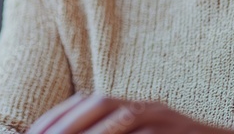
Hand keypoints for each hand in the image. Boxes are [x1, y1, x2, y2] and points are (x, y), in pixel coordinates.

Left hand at [26, 92, 233, 133]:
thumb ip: (109, 133)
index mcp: (131, 105)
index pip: (85, 102)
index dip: (56, 117)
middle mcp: (145, 105)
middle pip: (98, 104)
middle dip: (65, 123)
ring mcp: (162, 117)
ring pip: (121, 119)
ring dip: (89, 132)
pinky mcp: (176, 130)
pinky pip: (145, 133)